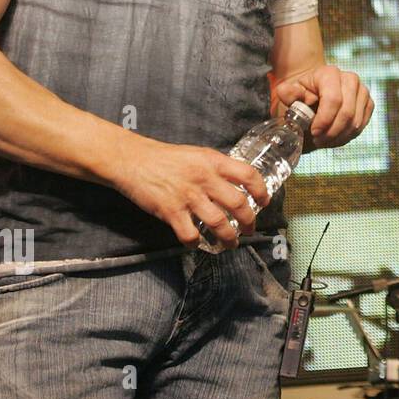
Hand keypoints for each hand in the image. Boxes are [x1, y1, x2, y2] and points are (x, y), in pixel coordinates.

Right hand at [112, 138, 269, 248]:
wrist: (133, 160)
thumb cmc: (168, 158)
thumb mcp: (199, 154)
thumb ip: (217, 168)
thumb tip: (237, 183)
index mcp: (214, 161)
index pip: (248, 175)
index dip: (261, 190)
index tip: (264, 202)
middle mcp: (205, 178)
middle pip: (238, 203)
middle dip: (249, 221)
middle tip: (250, 230)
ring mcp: (188, 196)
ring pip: (218, 222)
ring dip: (229, 237)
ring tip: (231, 243)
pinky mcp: (170, 211)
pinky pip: (189, 234)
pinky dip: (196, 243)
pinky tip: (198, 244)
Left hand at [271, 64, 373, 150]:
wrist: (314, 91)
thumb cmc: (301, 93)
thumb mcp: (290, 92)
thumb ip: (288, 93)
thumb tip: (286, 92)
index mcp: (330, 73)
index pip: (333, 100)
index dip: (324, 120)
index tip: (313, 132)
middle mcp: (350, 79)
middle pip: (347, 113)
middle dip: (332, 132)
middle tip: (318, 141)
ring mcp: (362, 91)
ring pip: (356, 122)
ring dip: (339, 137)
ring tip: (324, 141)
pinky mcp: (368, 103)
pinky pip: (362, 125)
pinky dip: (348, 136)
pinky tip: (334, 138)